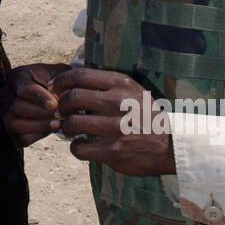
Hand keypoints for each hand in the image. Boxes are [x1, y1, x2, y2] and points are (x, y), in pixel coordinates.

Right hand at [0, 63, 70, 144]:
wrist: (54, 98)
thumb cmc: (56, 84)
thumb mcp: (59, 74)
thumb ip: (61, 78)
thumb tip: (61, 89)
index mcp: (18, 77)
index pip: (25, 89)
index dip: (40, 98)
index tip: (54, 105)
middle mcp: (6, 94)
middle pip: (18, 107)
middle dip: (41, 113)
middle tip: (60, 115)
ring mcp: (4, 112)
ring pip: (15, 123)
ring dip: (39, 125)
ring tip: (57, 123)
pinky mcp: (11, 131)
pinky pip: (20, 137)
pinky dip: (37, 135)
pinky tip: (50, 128)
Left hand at [50, 68, 176, 174]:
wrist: (171, 146)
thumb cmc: (146, 116)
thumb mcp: (133, 91)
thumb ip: (108, 85)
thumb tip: (74, 80)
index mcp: (121, 83)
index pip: (80, 75)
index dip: (61, 81)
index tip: (53, 88)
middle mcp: (118, 102)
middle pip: (72, 97)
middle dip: (60, 105)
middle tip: (61, 112)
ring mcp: (116, 127)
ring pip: (72, 123)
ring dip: (66, 127)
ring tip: (70, 129)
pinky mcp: (114, 150)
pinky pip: (80, 148)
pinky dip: (76, 148)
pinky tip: (81, 146)